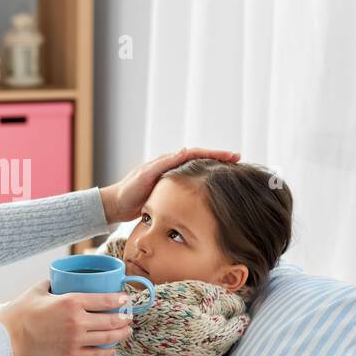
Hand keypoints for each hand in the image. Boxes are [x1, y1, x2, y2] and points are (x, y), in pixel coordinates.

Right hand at [0, 280, 134, 355]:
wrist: (8, 337)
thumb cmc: (21, 311)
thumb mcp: (39, 289)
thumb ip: (54, 282)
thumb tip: (62, 278)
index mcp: (71, 302)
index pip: (105, 299)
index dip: (120, 299)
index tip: (126, 299)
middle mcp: (77, 321)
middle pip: (111, 320)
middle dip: (125, 318)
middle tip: (129, 316)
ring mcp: (75, 340)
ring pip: (108, 338)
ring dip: (121, 334)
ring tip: (127, 330)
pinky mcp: (70, 354)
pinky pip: (96, 354)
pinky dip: (108, 351)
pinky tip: (112, 348)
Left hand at [100, 147, 240, 223]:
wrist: (116, 205)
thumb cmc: (129, 190)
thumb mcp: (146, 175)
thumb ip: (164, 163)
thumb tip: (185, 150)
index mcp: (167, 161)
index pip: (196, 153)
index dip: (214, 153)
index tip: (232, 155)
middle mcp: (171, 166)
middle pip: (200, 159)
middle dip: (219, 158)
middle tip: (238, 160)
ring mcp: (171, 178)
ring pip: (198, 171)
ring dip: (214, 169)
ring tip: (231, 171)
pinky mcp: (170, 190)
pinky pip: (191, 183)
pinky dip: (204, 182)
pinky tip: (212, 189)